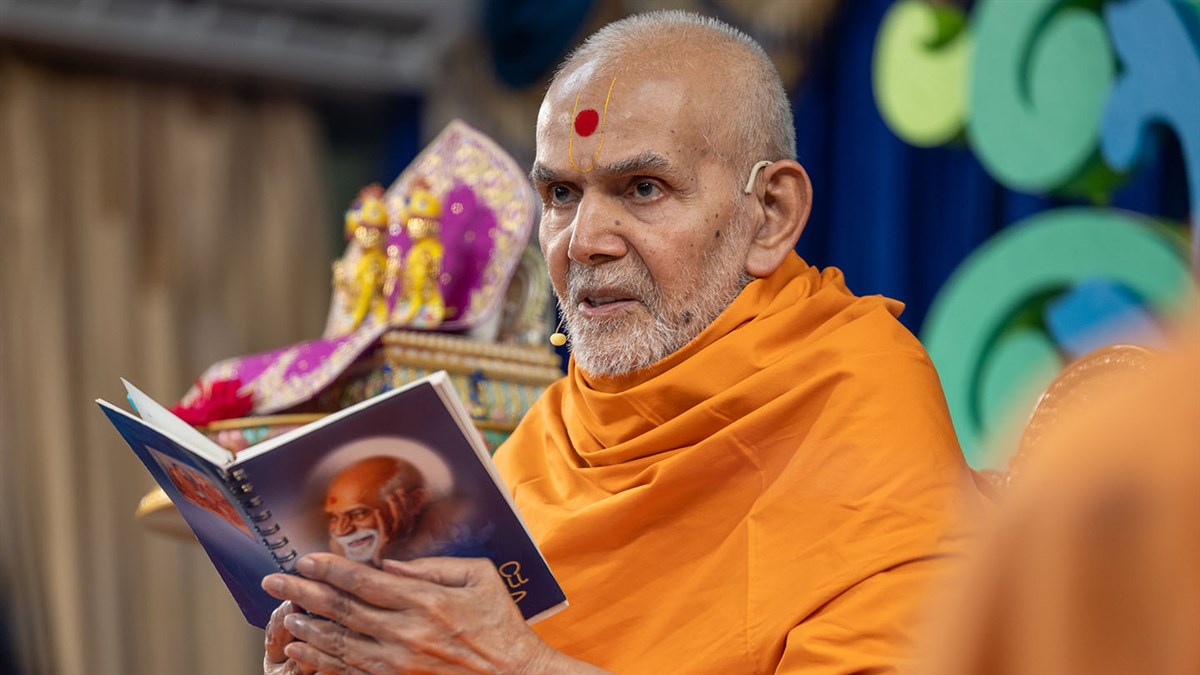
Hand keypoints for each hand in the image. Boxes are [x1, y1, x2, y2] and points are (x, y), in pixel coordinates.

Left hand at [262, 553, 607, 674]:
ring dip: (305, 628)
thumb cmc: (502, 625)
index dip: (328, 568)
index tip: (305, 558)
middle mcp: (406, 633)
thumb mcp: (479, 577)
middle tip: (274, 582)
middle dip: (302, 592)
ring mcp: (398, 665)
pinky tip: (301, 653)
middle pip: (340, 610)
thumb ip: (433, 566)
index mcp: (425, 601)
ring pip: (337, 644)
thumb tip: (390, 565)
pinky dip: (320, 662)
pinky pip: (348, 672)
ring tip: (283, 613)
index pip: (363, 581)